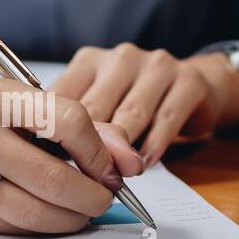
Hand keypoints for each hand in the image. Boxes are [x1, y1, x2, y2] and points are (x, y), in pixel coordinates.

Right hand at [0, 66, 143, 233]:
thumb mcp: (34, 108)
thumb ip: (90, 130)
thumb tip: (129, 164)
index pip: (65, 120)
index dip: (97, 151)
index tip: (109, 168)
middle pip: (49, 176)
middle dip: (90, 195)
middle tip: (105, 199)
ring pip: (30, 210)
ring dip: (69, 217)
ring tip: (83, 211)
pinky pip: (10, 227)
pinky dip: (40, 227)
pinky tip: (52, 217)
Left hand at [51, 43, 238, 166]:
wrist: (195, 87)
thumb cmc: (135, 102)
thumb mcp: (101, 107)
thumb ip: (76, 126)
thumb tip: (44, 158)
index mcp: (90, 61)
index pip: (65, 98)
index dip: (56, 134)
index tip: (50, 166)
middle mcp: (121, 58)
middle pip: (95, 108)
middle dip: (87, 148)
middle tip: (81, 181)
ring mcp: (156, 66)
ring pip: (130, 115)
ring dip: (120, 151)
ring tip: (113, 177)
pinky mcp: (188, 81)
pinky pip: (165, 119)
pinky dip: (153, 146)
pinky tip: (144, 165)